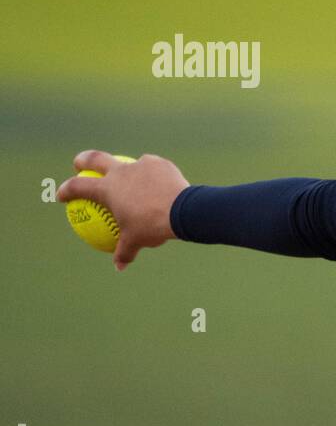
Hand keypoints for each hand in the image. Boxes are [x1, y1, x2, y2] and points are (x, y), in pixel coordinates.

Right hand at [56, 150, 190, 270]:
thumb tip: (119, 267)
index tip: (62, 196)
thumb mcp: (137, 241)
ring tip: (131, 177)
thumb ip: (124, 252)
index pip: (78, 187)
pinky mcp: (159, 163)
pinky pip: (151, 167)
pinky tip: (156, 181)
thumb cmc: (153, 226)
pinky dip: (151, 174)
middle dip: (83, 160)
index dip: (66, 190)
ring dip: (127, 169)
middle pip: (95, 158)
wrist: (182, 210)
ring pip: (128, 163)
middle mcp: (120, 172)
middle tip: (80, 164)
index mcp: (107, 189)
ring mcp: (140, 165)